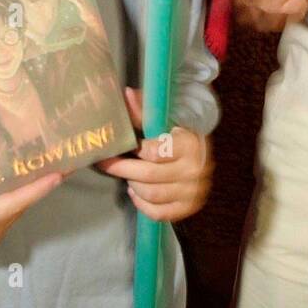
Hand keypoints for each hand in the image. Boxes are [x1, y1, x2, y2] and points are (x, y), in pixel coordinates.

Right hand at [0, 156, 61, 259]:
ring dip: (31, 193)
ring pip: (15, 213)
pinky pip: (7, 217)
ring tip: (47, 168)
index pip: (11, 204)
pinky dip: (18, 200)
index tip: (57, 174)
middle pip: (19, 208)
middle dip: (40, 187)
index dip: (36, 190)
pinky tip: (24, 183)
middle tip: (59, 162)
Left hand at [96, 88, 211, 222]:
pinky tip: (135, 192)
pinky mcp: (188, 207)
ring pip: (152, 195)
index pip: (155, 152)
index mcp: (189, 144)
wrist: (200, 154)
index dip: (134, 150)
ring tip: (127, 175)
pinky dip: (142, 204)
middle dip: (122, 169)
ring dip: (133, 185)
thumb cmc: (176, 134)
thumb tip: (126, 94)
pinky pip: (159, 213)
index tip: (122, 146)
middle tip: (107, 163)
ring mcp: (193, 191)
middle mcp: (195, 169)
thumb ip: (143, 111)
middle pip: (149, 175)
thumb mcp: (163, 120)